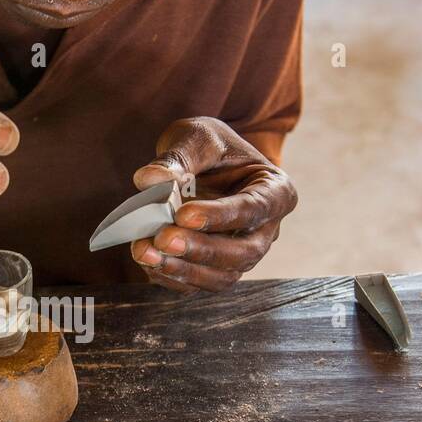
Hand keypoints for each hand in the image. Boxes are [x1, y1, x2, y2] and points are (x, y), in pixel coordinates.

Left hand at [131, 117, 296, 294]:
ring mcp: (243, 254)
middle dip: (201, 250)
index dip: (220, 216)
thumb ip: (178, 157)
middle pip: (243, 253)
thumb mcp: (198, 137)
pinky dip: (171, 277)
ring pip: (222, 277)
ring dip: (182, 269)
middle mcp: (266, 230)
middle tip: (163, 239)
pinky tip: (146, 259)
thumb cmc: (210, 147)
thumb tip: (148, 180)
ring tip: (145, 252)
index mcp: (275, 191)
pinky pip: (199, 284)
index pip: (254, 209)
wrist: (204, 163)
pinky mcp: (217, 269)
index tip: (183, 215)